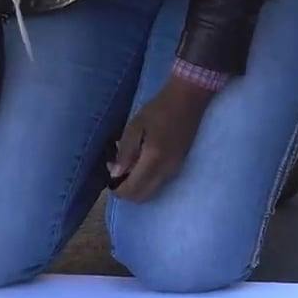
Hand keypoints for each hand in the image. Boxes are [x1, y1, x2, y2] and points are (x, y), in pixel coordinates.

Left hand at [106, 81, 211, 202]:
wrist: (188, 101)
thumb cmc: (159, 110)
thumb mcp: (136, 126)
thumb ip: (125, 152)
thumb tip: (115, 174)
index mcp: (153, 160)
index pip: (132, 189)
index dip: (117, 189)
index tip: (109, 175)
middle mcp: (165, 171)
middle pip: (142, 197)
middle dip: (126, 191)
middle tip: (115, 171)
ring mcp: (174, 170)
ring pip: (150, 192)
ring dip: (136, 185)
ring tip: (127, 165)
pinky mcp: (178, 166)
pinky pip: (158, 183)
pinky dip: (145, 180)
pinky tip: (140, 161)